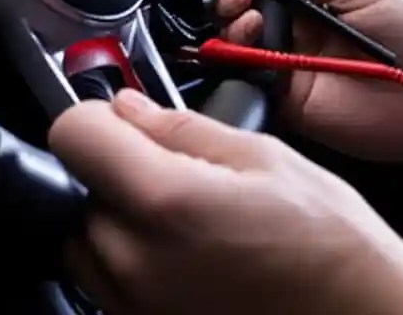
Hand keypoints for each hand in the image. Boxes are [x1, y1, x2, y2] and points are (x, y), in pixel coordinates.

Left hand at [49, 90, 402, 314]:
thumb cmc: (331, 246)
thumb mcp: (264, 158)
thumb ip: (182, 129)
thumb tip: (127, 107)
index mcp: (164, 201)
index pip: (71, 135)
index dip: (98, 116)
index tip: (125, 120)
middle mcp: (135, 261)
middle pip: (79, 187)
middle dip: (116, 170)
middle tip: (178, 173)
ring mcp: (134, 304)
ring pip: (87, 238)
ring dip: (119, 218)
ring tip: (187, 219)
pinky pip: (108, 282)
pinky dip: (132, 260)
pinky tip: (189, 255)